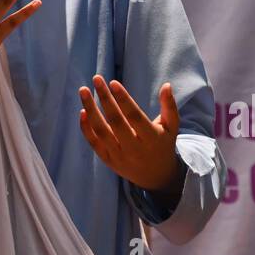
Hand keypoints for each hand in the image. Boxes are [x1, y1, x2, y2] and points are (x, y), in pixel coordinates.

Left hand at [79, 77, 182, 194]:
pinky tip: (83, 111)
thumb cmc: (162, 144)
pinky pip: (94, 143)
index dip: (124, 99)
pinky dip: (86, 128)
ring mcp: (119, 156)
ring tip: (84, 90)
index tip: (113, 82)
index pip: (135, 117)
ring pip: (101, 131)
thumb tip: (166, 85)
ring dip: (90, 110)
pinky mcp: (108, 160)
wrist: (155, 176)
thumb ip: (169, 106)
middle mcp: (134, 149)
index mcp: (151, 139)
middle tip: (96, 78)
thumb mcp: (171, 127)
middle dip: (105, 98)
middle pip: (116, 122)